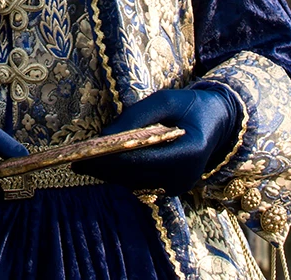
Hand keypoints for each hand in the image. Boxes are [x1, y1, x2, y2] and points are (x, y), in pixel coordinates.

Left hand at [74, 85, 240, 196]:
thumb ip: (135, 117)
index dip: (111, 158)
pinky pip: (142, 183)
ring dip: (109, 174)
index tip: (86, 153)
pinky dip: (122, 175)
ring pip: (135, 182)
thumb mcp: (163, 101)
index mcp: (187, 153)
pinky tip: (102, 167)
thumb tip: (103, 136)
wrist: (216, 123)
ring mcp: (179, 186)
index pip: (141, 159)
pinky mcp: (173, 189)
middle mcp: (184, 177)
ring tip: (82, 164)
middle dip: (103, 168)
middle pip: (134, 175)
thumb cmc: (188, 106)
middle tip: (74, 161)